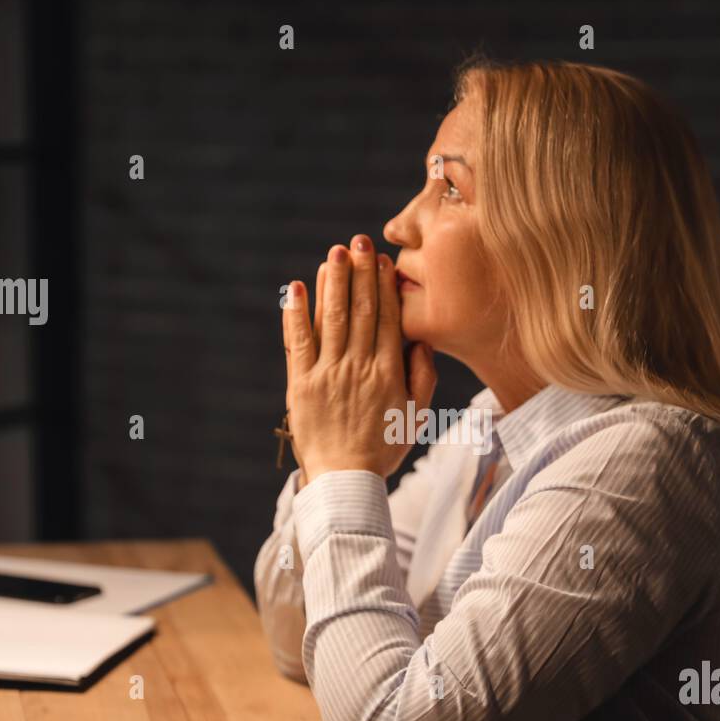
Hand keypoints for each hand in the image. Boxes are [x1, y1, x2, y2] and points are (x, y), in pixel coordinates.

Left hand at [282, 234, 436, 484]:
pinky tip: (297, 287)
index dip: (384, 286)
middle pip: (362, 310)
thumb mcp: (416, 417)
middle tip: (358, 240)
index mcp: (389, 373)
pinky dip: (296, 313)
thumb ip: (423, 378)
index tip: (382, 260)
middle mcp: (360, 367)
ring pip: (332, 319)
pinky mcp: (301, 385)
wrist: (345, 480)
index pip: (388, 319)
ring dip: (334, 282)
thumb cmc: (383, 449)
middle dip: (360, 272)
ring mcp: (328, 374)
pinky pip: (297, 342)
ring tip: (334, 253)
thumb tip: (421, 341)